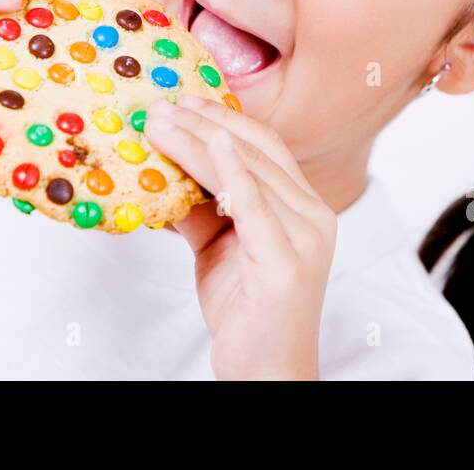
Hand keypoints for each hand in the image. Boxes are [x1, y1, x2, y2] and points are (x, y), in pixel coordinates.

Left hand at [143, 94, 336, 379]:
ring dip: (201, 141)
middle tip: (160, 106)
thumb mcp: (216, 247)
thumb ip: (199, 207)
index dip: (225, 118)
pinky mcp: (286, 264)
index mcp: (303, 207)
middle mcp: (313, 216)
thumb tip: (160, 170)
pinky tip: (213, 145)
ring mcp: (304, 238)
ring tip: (160, 124)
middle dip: (205, 122)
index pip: (265, 146)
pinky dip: (235, 173)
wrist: (265, 373)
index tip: (183, 100)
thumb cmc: (246, 311)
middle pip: (257, 152)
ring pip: (250, 172)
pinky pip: (257, 208)